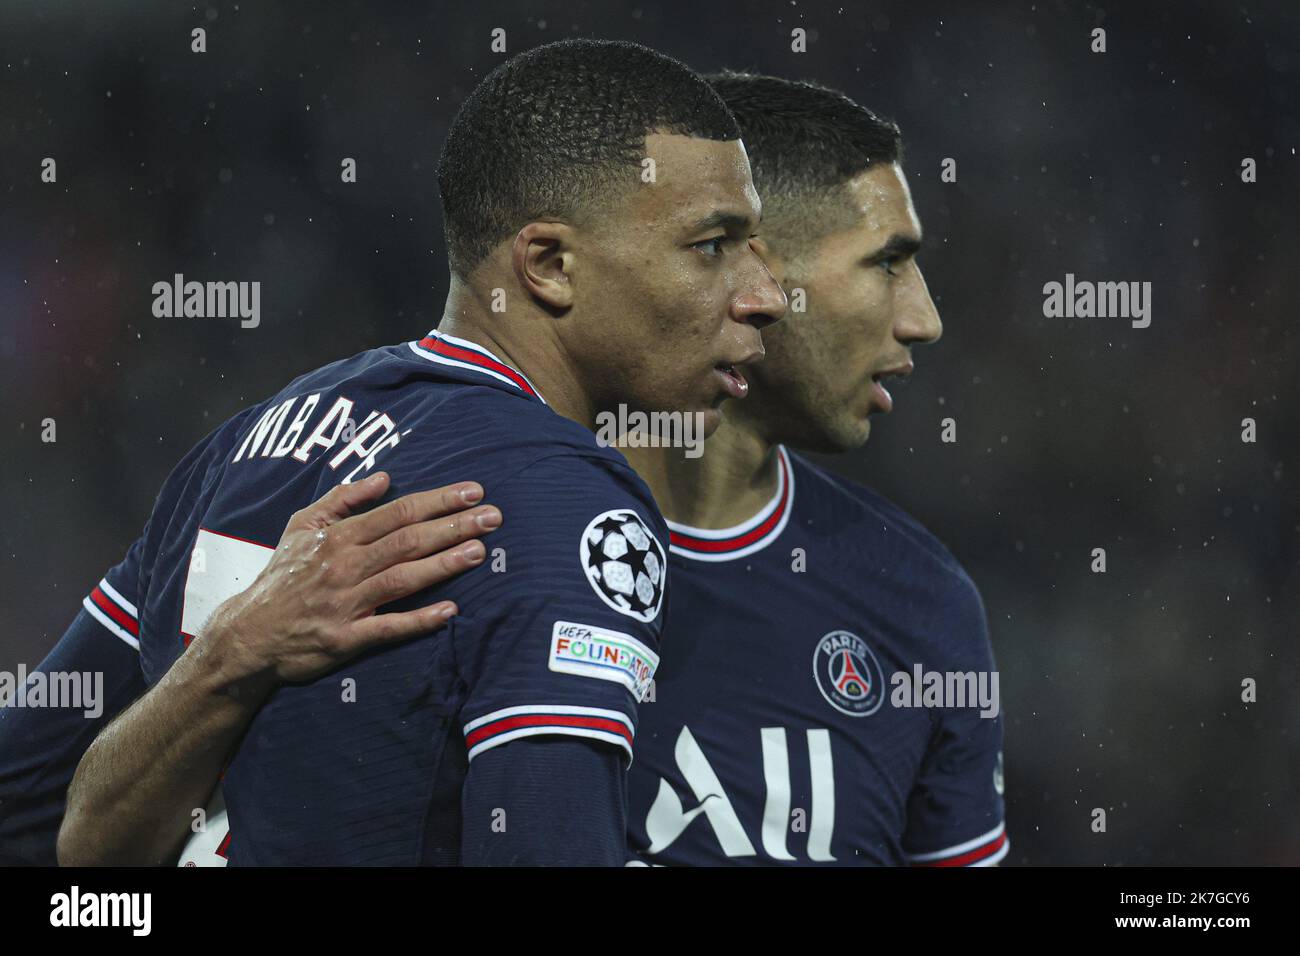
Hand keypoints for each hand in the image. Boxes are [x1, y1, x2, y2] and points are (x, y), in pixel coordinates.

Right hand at [196, 471, 498, 690]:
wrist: (249, 633)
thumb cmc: (283, 575)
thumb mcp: (302, 526)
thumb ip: (342, 499)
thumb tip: (384, 477)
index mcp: (338, 537)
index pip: (397, 512)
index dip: (438, 501)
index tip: (473, 492)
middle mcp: (344, 566)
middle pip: (407, 540)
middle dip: (453, 526)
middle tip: (493, 516)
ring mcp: (346, 603)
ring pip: (402, 579)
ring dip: (444, 564)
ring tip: (480, 551)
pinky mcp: (346, 638)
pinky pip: (388, 627)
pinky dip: (419, 620)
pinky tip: (450, 610)